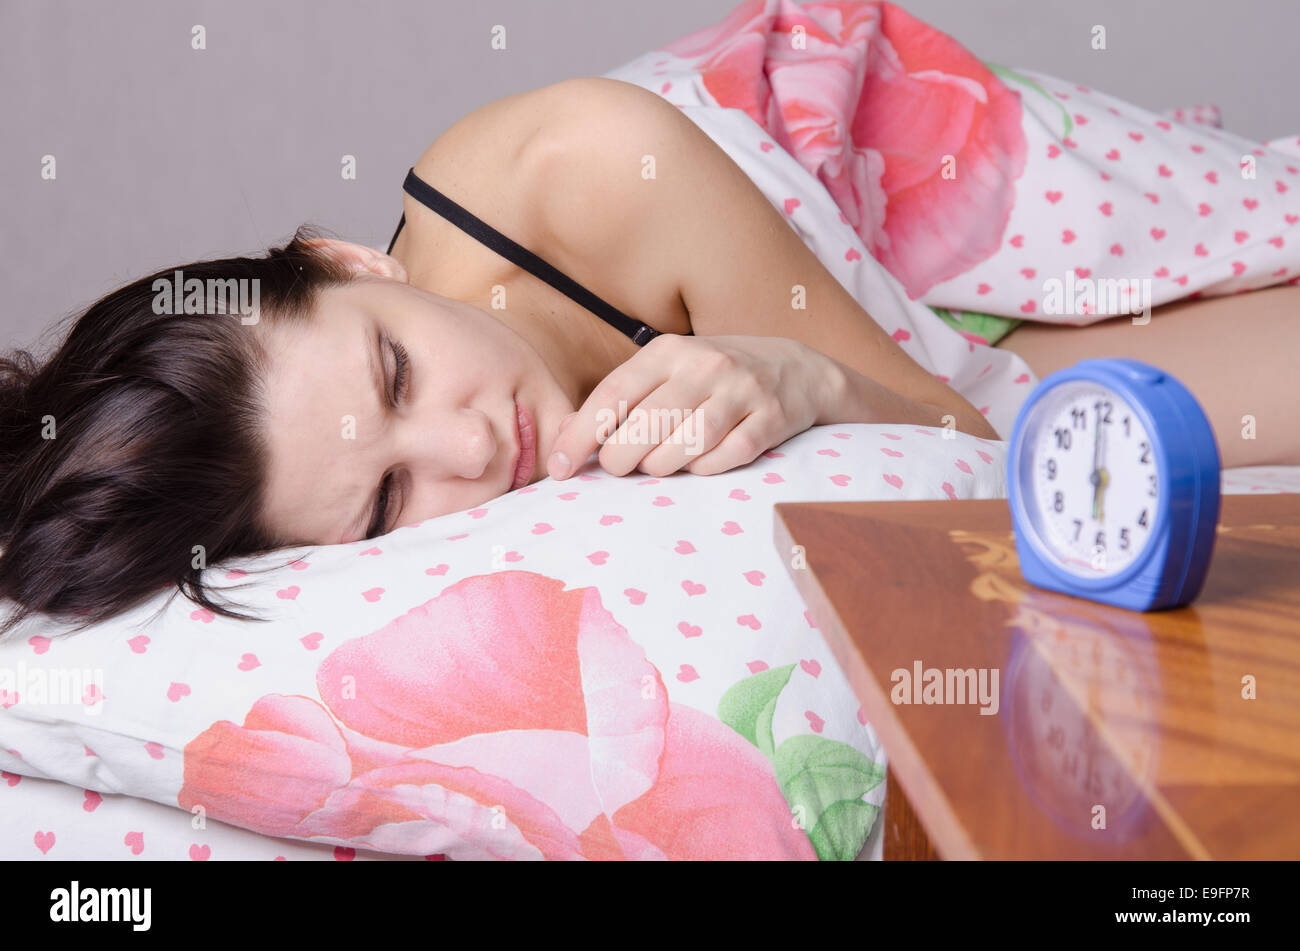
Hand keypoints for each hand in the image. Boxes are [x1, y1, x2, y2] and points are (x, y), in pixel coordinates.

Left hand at [546, 334, 838, 479]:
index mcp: (668, 351)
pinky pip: (724, 459)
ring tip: (661, 464)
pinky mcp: (770, 420)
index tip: (560, 469)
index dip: (580, 437)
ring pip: (683, 448)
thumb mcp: (669, 371)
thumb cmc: (715, 378)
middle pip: (643, 429)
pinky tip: (700, 463)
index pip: (612, 396)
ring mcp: (740, 391)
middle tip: (622, 467)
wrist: (798, 370)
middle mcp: (704, 365)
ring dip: (663, 468)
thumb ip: (624, 400)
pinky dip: (705, 469)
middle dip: (622, 460)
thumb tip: (570, 442)